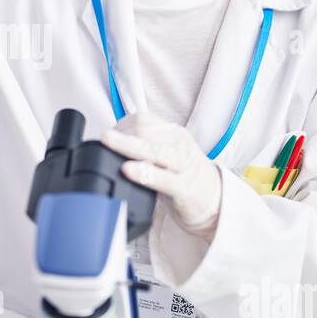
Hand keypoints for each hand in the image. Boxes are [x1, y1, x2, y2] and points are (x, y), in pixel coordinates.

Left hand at [101, 112, 223, 242]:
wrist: (213, 197)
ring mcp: (182, 165)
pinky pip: (163, 178)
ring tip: (108, 145)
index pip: (143, 120)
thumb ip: (144, 145)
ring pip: (153, 149)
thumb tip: (112, 144)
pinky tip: (128, 170)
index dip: (121, 126)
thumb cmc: (183, 174)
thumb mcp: (165, 153)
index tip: (106, 136)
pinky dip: (143, 172)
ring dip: (127, 146)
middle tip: (103, 138)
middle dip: (121, 134)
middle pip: (145, 131)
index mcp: (173, 133)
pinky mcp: (183, 187)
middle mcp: (178, 144)